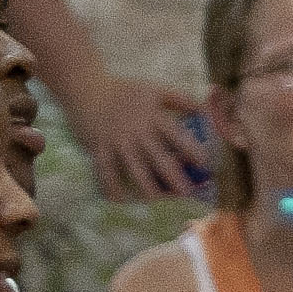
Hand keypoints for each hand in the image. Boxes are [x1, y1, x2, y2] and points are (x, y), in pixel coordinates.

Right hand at [69, 75, 207, 201]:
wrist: (86, 88)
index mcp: (153, 117)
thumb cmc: (124, 90)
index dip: (193, 150)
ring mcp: (118, 142)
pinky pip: (106, 172)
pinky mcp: (99, 149)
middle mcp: (137, 132)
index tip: (206, 165)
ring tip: (158, 203)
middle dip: (175, 178)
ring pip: (135, 170)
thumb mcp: (154, 89)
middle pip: (159, 159)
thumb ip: (180, 99)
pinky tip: (120, 200)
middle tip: (187, 194)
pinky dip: (112, 187)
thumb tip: (204, 109)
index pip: (177, 135)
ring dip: (148, 188)